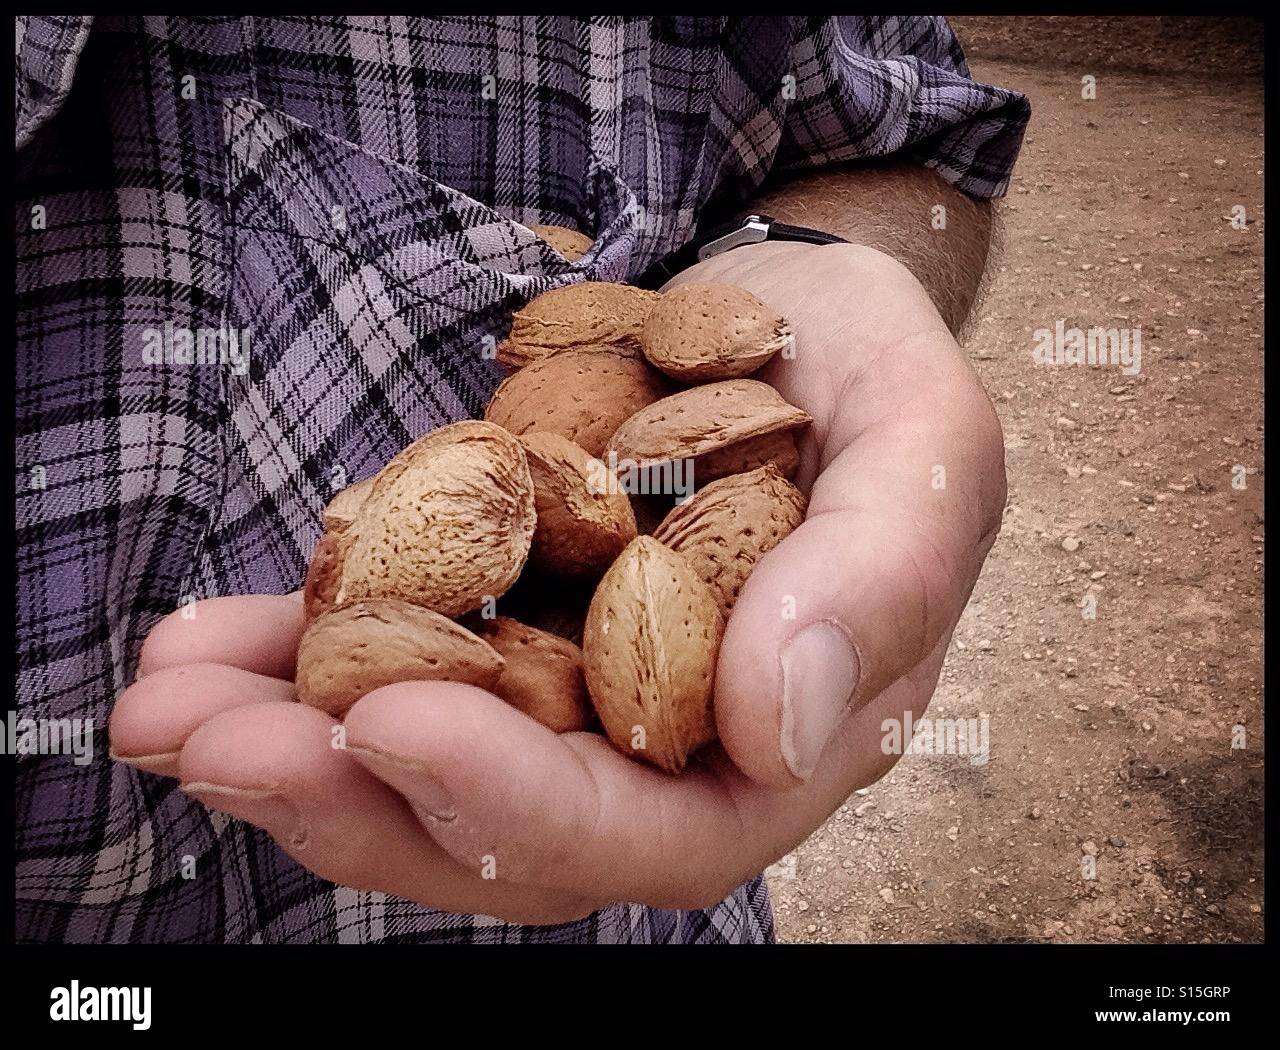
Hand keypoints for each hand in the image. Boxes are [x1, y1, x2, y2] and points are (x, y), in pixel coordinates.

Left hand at [110, 242, 1005, 921]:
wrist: (798, 315)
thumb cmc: (876, 379)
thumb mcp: (922, 448)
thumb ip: (880, 581)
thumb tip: (779, 725)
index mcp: (780, 743)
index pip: (649, 830)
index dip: (517, 801)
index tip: (387, 722)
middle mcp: (666, 745)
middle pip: (500, 827)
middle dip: (350, 794)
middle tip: (207, 739)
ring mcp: (573, 684)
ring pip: (425, 762)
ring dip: (288, 741)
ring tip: (169, 700)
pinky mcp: (507, 613)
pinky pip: (396, 658)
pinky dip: (294, 655)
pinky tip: (211, 637)